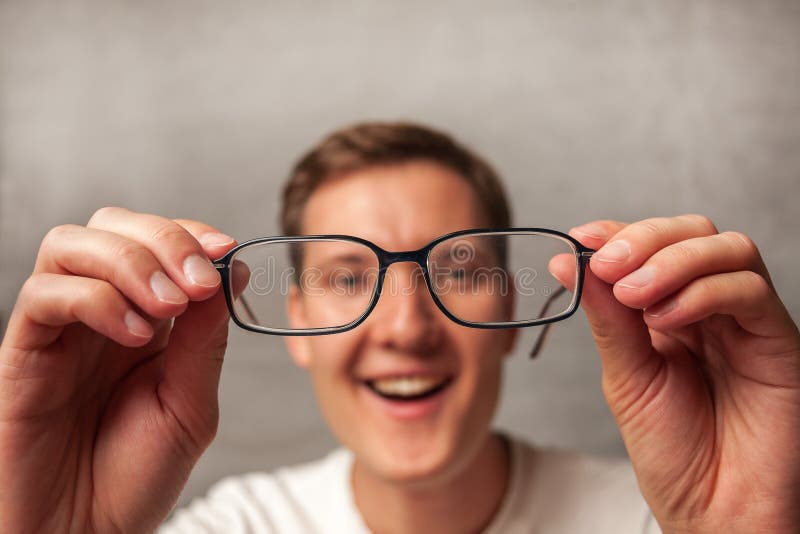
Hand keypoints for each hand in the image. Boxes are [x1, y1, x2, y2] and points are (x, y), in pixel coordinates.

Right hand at [0, 207, 237, 533]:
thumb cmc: (135, 477)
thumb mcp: (192, 405)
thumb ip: (206, 340)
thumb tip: (230, 271)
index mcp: (146, 320)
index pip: (158, 242)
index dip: (191, 234)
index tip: (226, 250)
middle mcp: (100, 314)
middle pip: (112, 226)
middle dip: (163, 238)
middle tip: (198, 281)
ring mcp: (60, 330)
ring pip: (71, 245)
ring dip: (130, 262)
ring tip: (167, 308)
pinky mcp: (23, 354)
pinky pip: (43, 296)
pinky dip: (96, 299)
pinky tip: (133, 334)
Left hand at [555, 214, 799, 532]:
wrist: (713, 510)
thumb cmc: (673, 451)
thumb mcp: (625, 376)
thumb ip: (606, 317)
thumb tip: (569, 261)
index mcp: (668, 312)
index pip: (650, 247)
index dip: (617, 233)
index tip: (581, 238)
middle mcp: (709, 308)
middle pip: (692, 233)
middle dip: (645, 239)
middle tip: (610, 265)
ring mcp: (744, 321)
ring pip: (726, 249)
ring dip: (672, 260)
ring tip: (635, 295)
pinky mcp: (777, 340)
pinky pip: (750, 290)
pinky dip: (704, 291)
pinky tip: (669, 318)